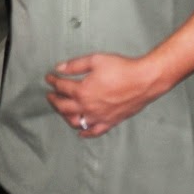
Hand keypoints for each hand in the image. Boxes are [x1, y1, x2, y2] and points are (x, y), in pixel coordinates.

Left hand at [44, 53, 160, 137]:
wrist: (144, 80)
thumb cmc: (122, 69)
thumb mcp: (95, 60)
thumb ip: (75, 65)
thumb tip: (59, 68)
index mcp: (82, 91)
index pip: (61, 87)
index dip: (53, 81)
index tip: (49, 77)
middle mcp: (88, 107)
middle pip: (63, 107)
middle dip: (54, 100)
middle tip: (50, 95)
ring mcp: (98, 117)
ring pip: (75, 122)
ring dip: (64, 116)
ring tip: (61, 109)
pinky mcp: (110, 122)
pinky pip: (94, 132)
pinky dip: (84, 133)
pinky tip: (80, 131)